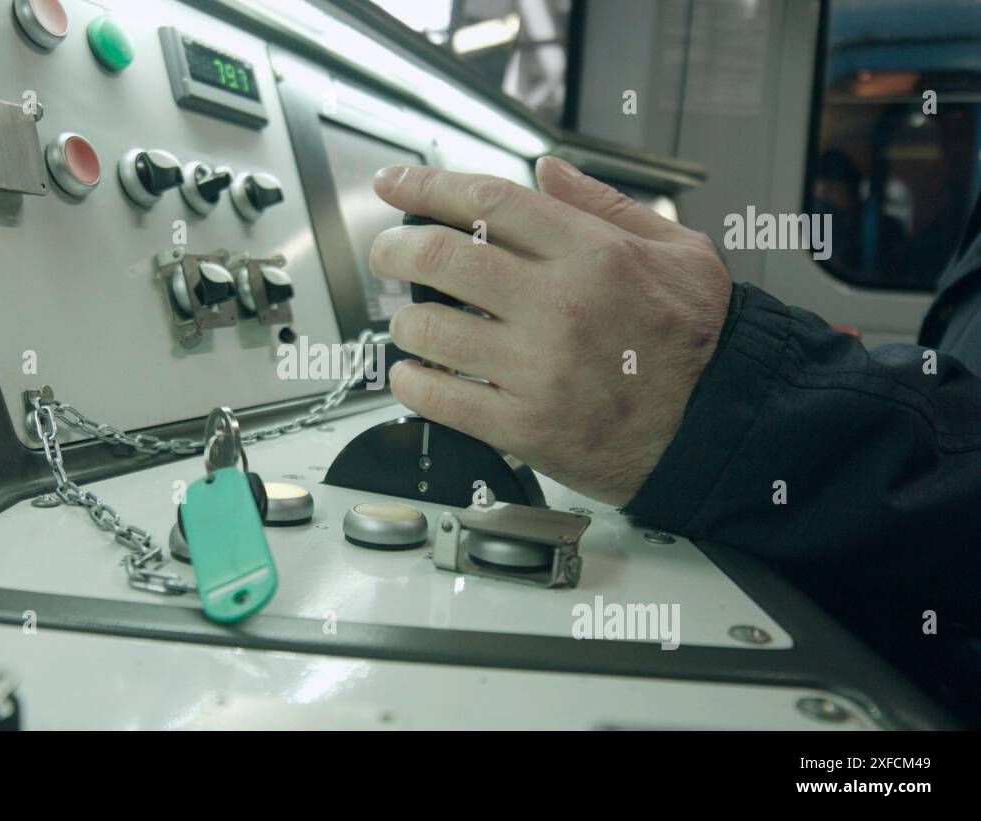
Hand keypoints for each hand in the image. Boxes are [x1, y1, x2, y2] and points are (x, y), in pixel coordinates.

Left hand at [370, 158, 731, 504]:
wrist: (723, 428)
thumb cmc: (702, 343)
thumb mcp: (678, 251)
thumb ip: (604, 206)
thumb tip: (545, 170)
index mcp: (593, 254)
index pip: (486, 200)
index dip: (426, 185)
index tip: (394, 182)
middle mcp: (559, 305)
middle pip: (440, 256)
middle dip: (393, 248)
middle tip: (383, 251)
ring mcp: (538, 368)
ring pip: (429, 327)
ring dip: (404, 320)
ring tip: (410, 320)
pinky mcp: (525, 426)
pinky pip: (440, 398)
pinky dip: (411, 382)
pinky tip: (412, 373)